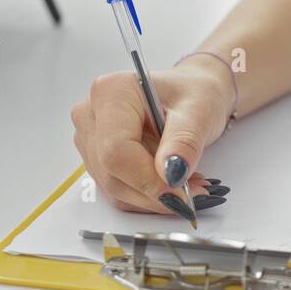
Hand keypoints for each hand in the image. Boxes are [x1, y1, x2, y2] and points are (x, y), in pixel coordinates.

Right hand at [70, 61, 234, 217]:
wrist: (190, 94)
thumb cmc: (194, 93)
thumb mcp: (200, 112)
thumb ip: (184, 142)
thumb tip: (171, 174)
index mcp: (112, 93)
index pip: (116, 151)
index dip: (147, 180)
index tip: (180, 193)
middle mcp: (92, 114)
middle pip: (112, 173)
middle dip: (155, 191)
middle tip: (193, 191)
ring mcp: (90, 137)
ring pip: (114, 187)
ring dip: (153, 196)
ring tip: (187, 182)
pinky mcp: (97, 157)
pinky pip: (118, 190)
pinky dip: (147, 195)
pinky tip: (170, 181)